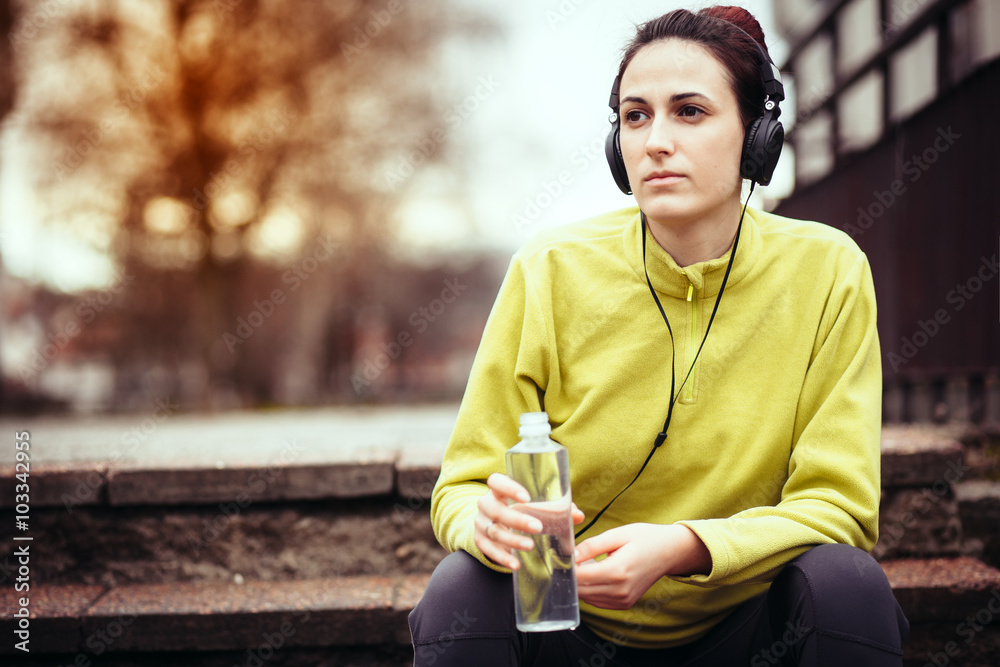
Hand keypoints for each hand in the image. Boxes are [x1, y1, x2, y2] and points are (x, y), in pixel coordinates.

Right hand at [474, 473, 585, 569]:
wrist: (492, 522)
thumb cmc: (518, 509)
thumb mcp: (532, 504)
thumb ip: (554, 508)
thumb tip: (577, 515)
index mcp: (498, 490)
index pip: (496, 482)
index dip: (509, 488)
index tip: (526, 497)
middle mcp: (486, 504)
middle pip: (496, 510)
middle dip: (517, 519)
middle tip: (538, 527)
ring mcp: (481, 523)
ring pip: (494, 531)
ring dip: (513, 540)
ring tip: (530, 546)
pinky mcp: (480, 540)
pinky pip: (488, 549)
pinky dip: (502, 558)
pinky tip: (516, 564)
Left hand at [575, 523, 710, 609]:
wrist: (670, 552)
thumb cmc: (645, 538)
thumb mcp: (618, 534)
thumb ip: (592, 545)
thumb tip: (570, 554)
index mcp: (618, 571)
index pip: (580, 577)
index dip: (566, 568)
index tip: (558, 557)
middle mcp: (620, 591)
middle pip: (581, 590)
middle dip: (570, 577)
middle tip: (565, 560)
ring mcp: (623, 600)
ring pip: (587, 598)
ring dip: (580, 584)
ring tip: (583, 564)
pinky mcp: (624, 604)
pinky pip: (598, 602)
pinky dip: (590, 590)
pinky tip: (594, 574)